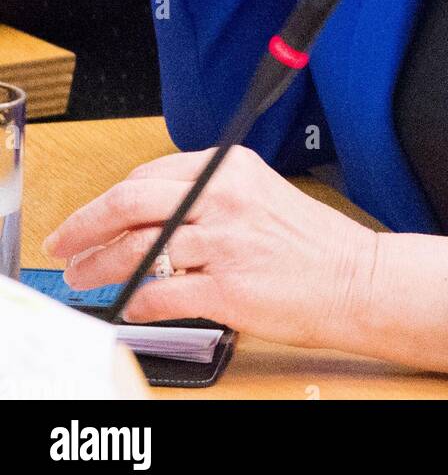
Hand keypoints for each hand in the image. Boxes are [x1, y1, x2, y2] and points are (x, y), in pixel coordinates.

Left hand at [43, 145, 377, 348]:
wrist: (355, 278)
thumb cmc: (312, 243)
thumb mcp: (260, 193)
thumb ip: (208, 195)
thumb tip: (150, 213)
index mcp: (230, 168)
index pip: (148, 174)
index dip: (107, 199)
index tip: (89, 216)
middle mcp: (223, 198)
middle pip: (130, 202)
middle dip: (86, 226)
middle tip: (65, 244)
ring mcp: (223, 243)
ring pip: (137, 251)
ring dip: (101, 268)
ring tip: (87, 278)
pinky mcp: (227, 287)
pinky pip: (161, 295)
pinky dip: (138, 303)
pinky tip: (133, 306)